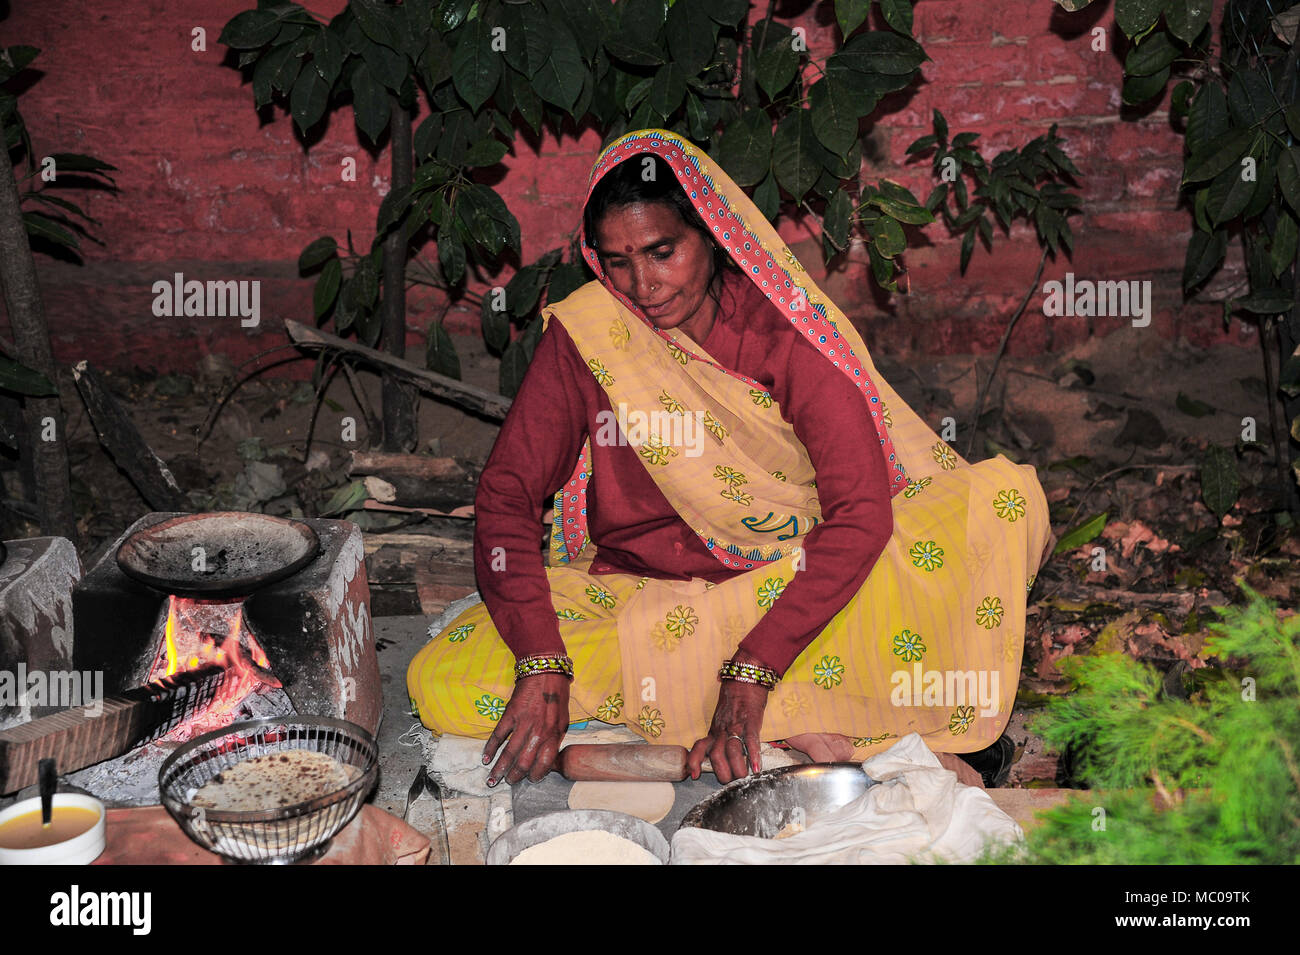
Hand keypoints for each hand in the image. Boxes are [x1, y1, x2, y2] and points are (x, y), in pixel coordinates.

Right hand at [482, 672, 568, 786]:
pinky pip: (498, 735)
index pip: (545, 763)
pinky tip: (485, 758)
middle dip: (514, 776)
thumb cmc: (557, 696)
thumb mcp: (563, 720)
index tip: (530, 780)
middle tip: (508, 782)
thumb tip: (546, 759)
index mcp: (555, 734)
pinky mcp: (511, 713)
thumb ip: (554, 739)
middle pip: (524, 762)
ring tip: (492, 779)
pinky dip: (490, 748)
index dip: (536, 775)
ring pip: (509, 752)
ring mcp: (524, 723)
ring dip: (499, 768)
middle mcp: (539, 731)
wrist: (546, 671)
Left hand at [687, 665, 768, 783]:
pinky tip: (757, 767)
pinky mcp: (751, 721)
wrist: (745, 676)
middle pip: (716, 756)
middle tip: (731, 779)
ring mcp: (736, 726)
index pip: (699, 747)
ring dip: (738, 768)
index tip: (694, 774)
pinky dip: (754, 755)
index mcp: (714, 729)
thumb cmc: (735, 697)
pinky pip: (751, 741)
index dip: (694, 761)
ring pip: (732, 752)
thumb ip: (720, 732)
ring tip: (745, 777)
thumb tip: (721, 751)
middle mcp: (722, 729)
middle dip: (723, 772)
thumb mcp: (722, 716)